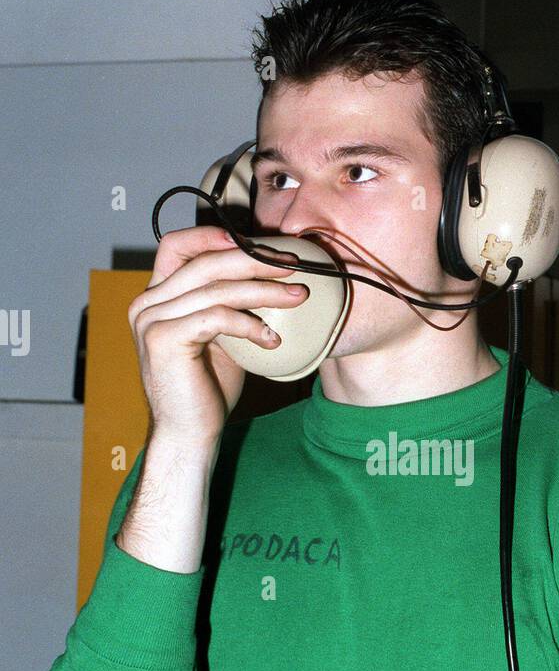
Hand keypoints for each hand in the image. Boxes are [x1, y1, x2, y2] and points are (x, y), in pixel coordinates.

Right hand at [128, 225, 309, 447]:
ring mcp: (152, 320)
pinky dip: (250, 324)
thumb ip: (229, 305)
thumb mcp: (220, 336)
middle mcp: (147, 303)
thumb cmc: (207, 388)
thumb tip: (271, 275)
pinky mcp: (164, 339)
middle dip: (256, 260)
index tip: (259, 242)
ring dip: (265, 291)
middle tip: (295, 266)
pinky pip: (217, 318)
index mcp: (156, 297)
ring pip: (217, 289)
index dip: (214, 236)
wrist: (189, 434)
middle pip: (206, 263)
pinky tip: (273, 339)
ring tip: (298, 298)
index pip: (177, 246)